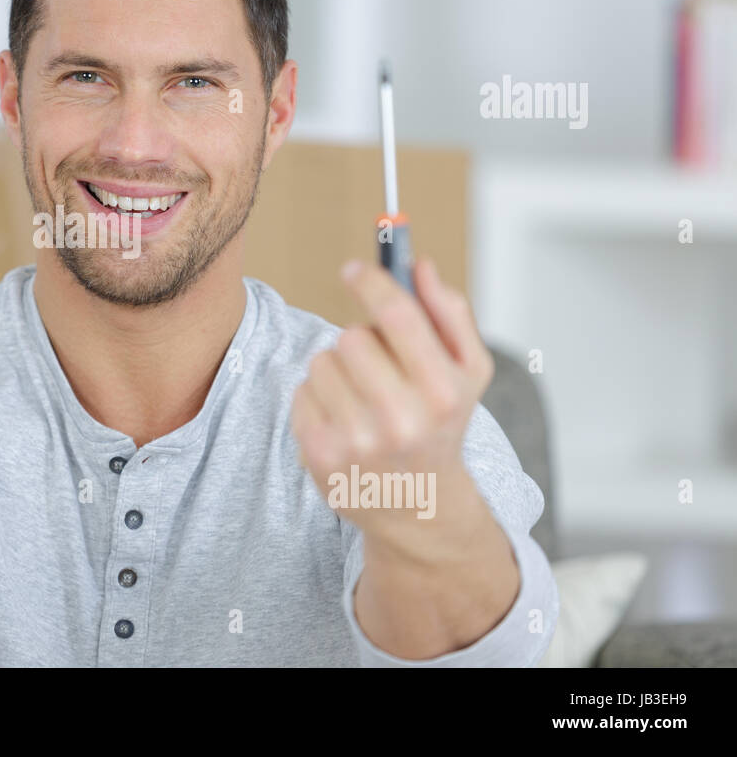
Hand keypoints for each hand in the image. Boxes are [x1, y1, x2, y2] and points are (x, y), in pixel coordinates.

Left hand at [290, 257, 494, 535]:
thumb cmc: (441, 424)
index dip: (370, 283)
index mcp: (443, 392)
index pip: (397, 316)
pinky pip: (302, 390)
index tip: (353, 269)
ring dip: (337, 367)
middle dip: (360, 339)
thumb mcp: (467, 372)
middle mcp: (401, 419)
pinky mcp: (319, 453)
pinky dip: (318, 394)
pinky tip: (343, 415)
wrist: (417, 504)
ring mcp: (357, 440)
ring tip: (362, 393)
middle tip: (376, 362)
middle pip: (353, 338)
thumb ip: (450, 314)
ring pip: (322, 361)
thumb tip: (421, 265)